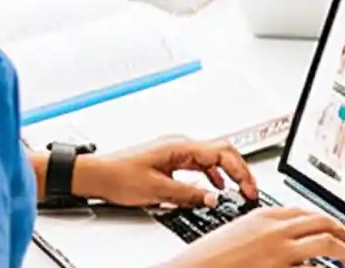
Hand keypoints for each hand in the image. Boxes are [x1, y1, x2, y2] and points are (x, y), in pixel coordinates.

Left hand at [72, 139, 257, 207]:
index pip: (222, 153)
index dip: (240, 171)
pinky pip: (199, 164)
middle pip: (222, 152)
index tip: (249, 188)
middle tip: (249, 189)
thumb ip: (188, 194)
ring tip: (237, 189)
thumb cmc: (118, 176)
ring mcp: (175, 150)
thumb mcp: (157, 191)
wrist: (94, 174)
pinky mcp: (170, 159)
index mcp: (181, 147)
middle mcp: (180, 144)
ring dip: (227, 173)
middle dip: (240, 170)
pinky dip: (211, 175)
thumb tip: (212, 198)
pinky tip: (213, 186)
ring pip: (211, 158)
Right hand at [173, 207, 344, 267]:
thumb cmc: (207, 258)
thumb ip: (261, 230)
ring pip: (326, 243)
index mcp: (264, 215)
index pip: (305, 211)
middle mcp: (276, 230)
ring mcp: (279, 252)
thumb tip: (282, 237)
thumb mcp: (236, 233)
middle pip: (323, 221)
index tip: (332, 229)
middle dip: (343, 232)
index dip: (324, 220)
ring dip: (344, 251)